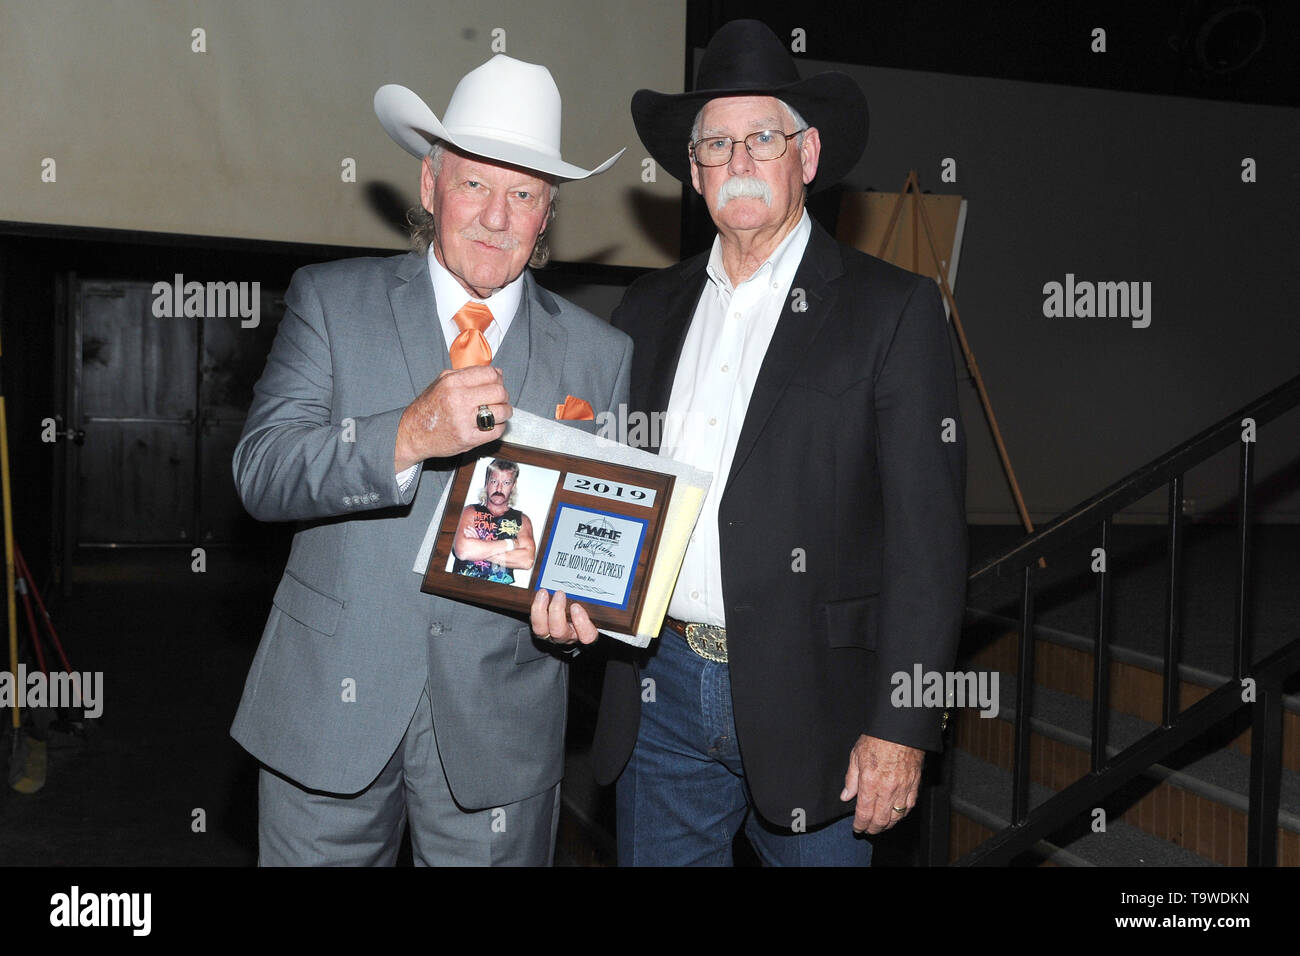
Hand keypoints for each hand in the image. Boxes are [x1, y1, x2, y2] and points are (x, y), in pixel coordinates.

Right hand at [395, 366, 509, 470]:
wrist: (413, 434)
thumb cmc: (428, 407)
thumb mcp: (442, 382)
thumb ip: (468, 374)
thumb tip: (497, 372)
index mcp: (452, 383)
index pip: (490, 374)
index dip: (497, 378)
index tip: (496, 383)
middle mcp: (459, 400)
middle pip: (499, 392)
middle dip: (503, 395)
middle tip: (499, 398)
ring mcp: (464, 421)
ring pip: (502, 412)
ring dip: (505, 411)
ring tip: (498, 412)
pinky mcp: (469, 439)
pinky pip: (496, 431)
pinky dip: (499, 426)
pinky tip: (491, 424)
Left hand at [529, 590, 598, 645]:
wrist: (571, 617)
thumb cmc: (587, 610)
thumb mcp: (597, 608)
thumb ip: (600, 601)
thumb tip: (612, 576)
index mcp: (585, 633)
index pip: (587, 637)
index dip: (581, 624)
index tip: (577, 607)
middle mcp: (569, 636)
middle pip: (560, 633)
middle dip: (557, 612)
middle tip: (560, 594)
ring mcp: (552, 633)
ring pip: (542, 631)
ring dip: (541, 610)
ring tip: (545, 593)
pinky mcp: (541, 627)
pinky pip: (535, 623)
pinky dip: (536, 608)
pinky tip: (540, 594)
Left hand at [839, 735, 924, 834]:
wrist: (901, 729)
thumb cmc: (878, 738)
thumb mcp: (856, 755)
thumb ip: (851, 779)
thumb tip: (846, 796)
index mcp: (870, 781)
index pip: (864, 812)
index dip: (860, 824)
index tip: (857, 828)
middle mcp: (887, 788)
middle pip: (881, 819)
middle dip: (873, 828)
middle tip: (867, 830)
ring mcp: (903, 788)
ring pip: (896, 816)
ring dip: (887, 824)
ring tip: (880, 825)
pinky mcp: (915, 785)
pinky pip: (909, 807)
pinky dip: (902, 814)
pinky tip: (896, 815)